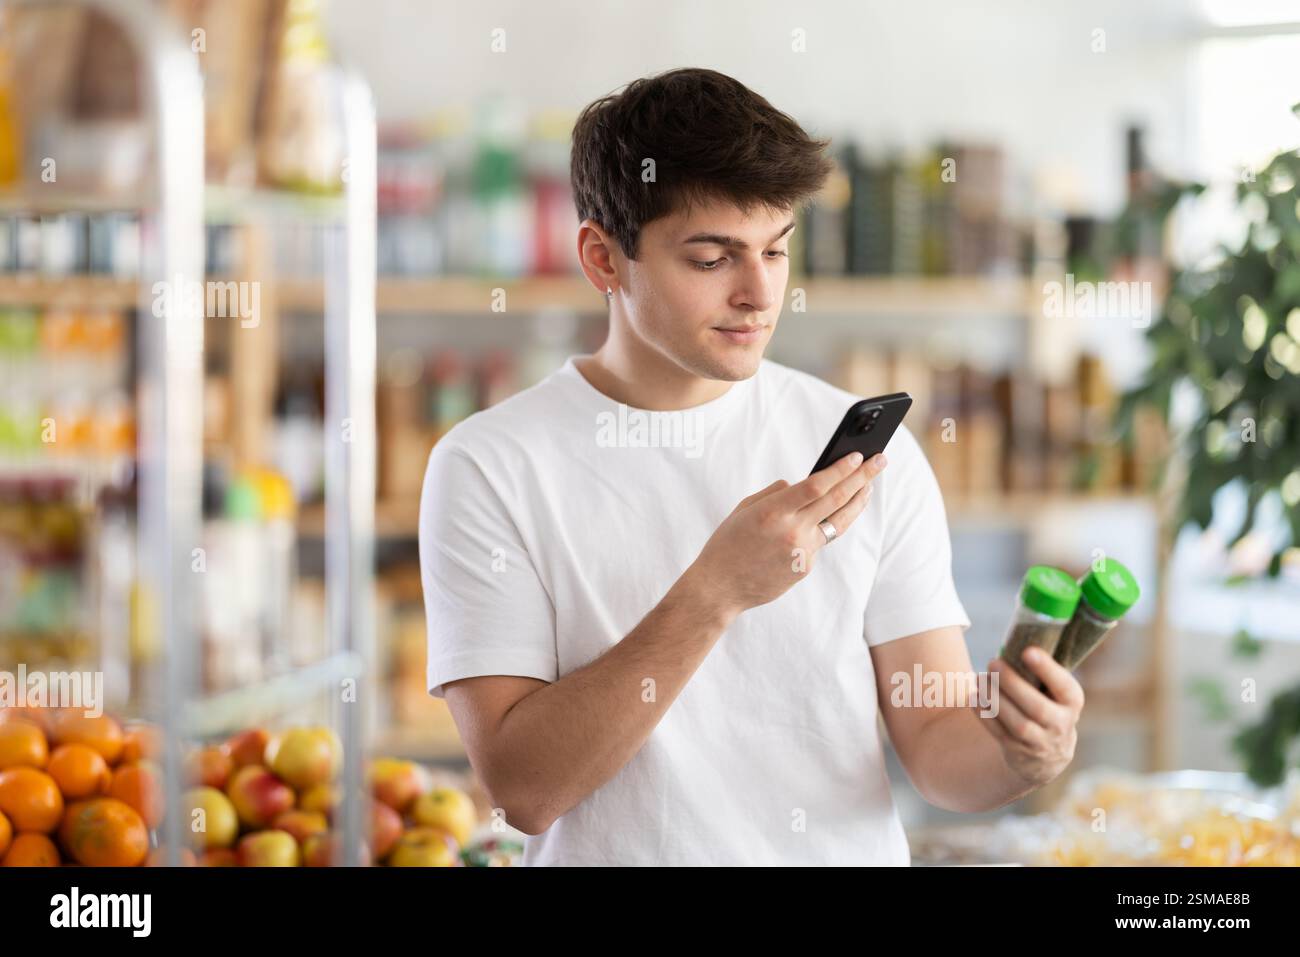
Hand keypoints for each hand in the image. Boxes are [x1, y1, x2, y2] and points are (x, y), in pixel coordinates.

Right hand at [685, 451, 887, 616]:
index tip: (858, 456)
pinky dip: (822, 527)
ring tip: (869, 487)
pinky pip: (818, 541)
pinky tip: (826, 518)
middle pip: (837, 500)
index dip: (841, 469)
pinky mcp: (805, 568)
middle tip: (880, 461)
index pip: (817, 485)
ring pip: (838, 522)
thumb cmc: (728, 543)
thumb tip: (802, 485)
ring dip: (857, 502)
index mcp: (773, 511)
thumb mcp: (745, 509)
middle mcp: (792, 531)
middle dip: (862, 478)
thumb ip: (776, 494)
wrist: (719, 588)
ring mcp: (802, 552)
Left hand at [982, 647, 1083, 788]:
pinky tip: (975, 696)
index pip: (1064, 687)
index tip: (1027, 651)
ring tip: (980, 678)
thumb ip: (1041, 672)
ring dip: (994, 699)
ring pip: (1016, 723)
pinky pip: (998, 733)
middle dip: (1012, 683)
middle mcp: (1060, 725)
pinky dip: (984, 714)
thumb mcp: (1056, 692)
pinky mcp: (1018, 752)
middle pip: (1036, 707)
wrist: (1049, 755)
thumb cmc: (1048, 706)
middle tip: (993, 662)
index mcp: (1072, 702)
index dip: (1047, 670)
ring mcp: (1040, 742)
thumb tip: (1013, 643)